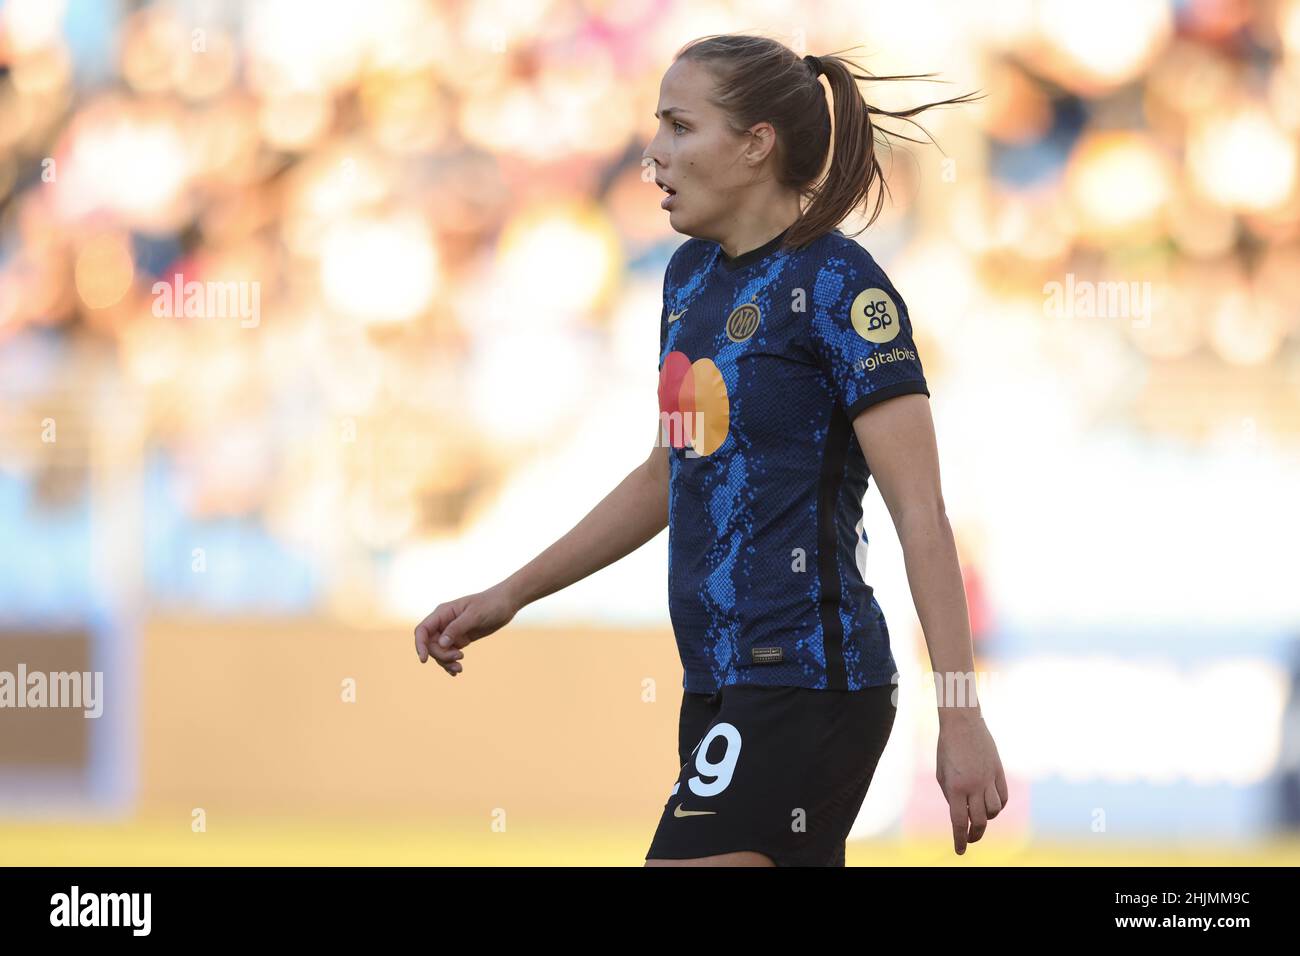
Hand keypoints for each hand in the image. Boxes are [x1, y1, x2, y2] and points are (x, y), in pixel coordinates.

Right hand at [413, 583, 518, 676]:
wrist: (506, 603)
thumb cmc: (491, 604)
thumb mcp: (474, 615)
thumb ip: (456, 628)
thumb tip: (441, 643)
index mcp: (443, 613)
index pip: (422, 630)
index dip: (420, 645)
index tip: (424, 660)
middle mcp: (444, 623)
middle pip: (431, 645)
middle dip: (441, 655)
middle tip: (459, 657)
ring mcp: (451, 632)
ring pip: (439, 651)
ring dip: (446, 662)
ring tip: (460, 668)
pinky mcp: (460, 639)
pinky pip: (449, 653)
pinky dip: (451, 663)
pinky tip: (456, 671)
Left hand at [936, 713, 1007, 854]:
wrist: (962, 723)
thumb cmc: (947, 749)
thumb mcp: (941, 774)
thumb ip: (951, 796)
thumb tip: (962, 814)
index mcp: (955, 787)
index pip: (959, 821)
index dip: (960, 839)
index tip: (960, 851)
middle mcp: (973, 785)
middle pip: (980, 821)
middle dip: (975, 835)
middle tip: (970, 839)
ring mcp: (988, 779)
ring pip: (994, 811)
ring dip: (987, 819)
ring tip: (978, 818)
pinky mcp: (998, 772)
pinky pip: (1003, 797)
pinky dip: (998, 806)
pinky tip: (991, 807)